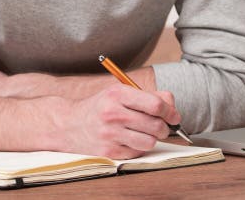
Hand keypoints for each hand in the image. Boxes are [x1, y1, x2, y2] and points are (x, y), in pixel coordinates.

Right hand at [52, 85, 181, 158]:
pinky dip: (140, 147)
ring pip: (150, 142)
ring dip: (153, 139)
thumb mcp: (120, 92)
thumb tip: (172, 107)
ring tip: (147, 133)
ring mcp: (110, 134)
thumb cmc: (102, 107)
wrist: (70, 125)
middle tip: (163, 127)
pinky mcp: (109, 151)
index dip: (170, 112)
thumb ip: (148, 96)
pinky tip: (132, 139)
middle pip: (155, 125)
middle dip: (165, 127)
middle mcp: (113, 113)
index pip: (155, 105)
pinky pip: (138, 152)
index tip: (174, 116)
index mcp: (118, 94)